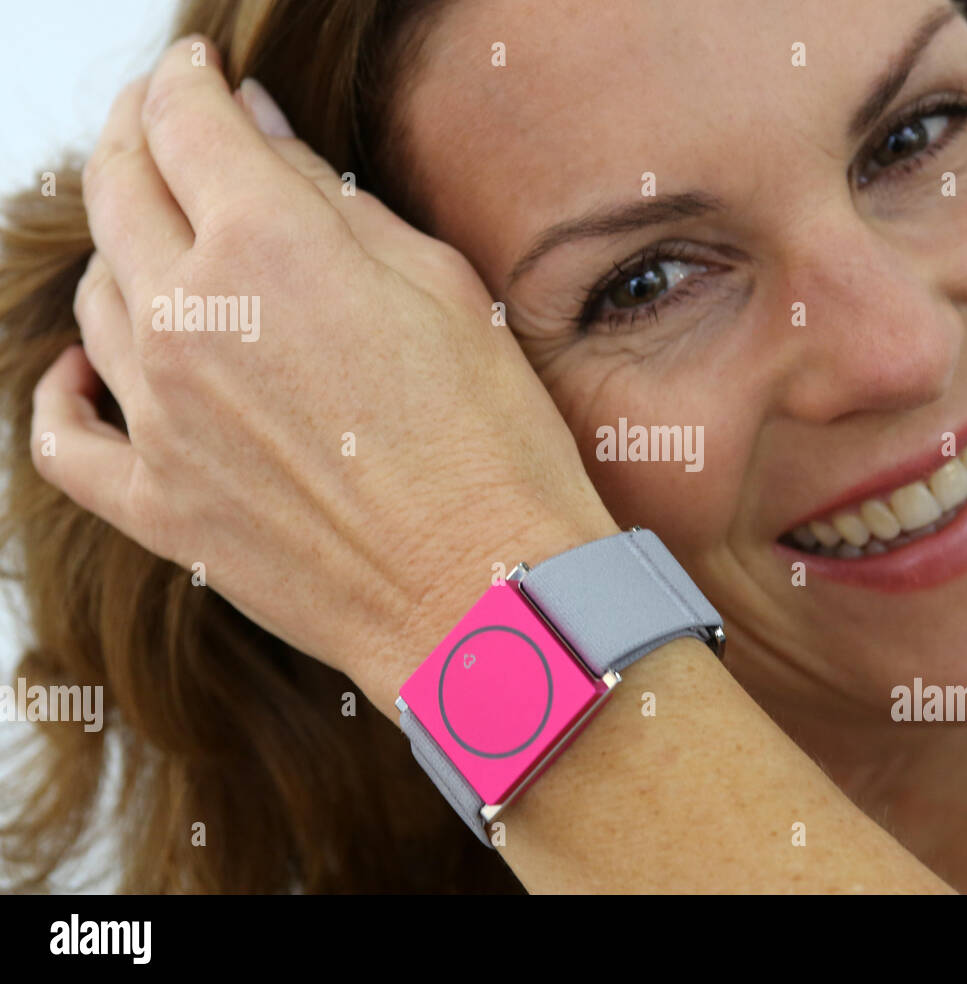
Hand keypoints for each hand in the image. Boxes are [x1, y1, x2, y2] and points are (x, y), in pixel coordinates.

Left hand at [30, 36, 617, 713]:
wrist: (487, 595)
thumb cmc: (494, 443)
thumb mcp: (444, 288)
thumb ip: (337, 202)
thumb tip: (264, 142)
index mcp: (270, 248)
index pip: (186, 121)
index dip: (187, 79)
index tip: (196, 70)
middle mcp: (189, 321)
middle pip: (120, 189)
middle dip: (136, 135)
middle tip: (161, 121)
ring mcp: (160, 420)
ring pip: (95, 299)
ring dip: (121, 251)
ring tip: (160, 242)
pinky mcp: (157, 505)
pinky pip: (65, 435)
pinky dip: (64, 389)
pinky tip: (87, 369)